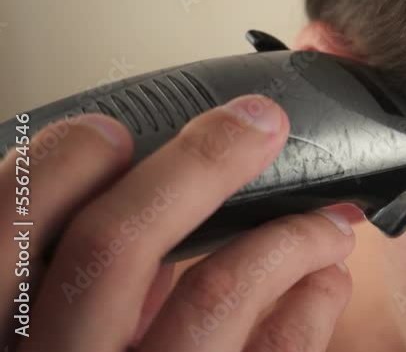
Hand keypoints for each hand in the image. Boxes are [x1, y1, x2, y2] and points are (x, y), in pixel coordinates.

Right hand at [0, 95, 354, 350]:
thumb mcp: (50, 342)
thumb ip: (73, 295)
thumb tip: (135, 206)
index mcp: (4, 342)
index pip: (2, 233)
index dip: (58, 166)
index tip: (112, 132)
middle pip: (115, 244)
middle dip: (198, 164)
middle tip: (257, 124)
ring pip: (219, 292)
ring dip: (287, 235)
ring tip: (325, 219)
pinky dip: (313, 305)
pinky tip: (326, 281)